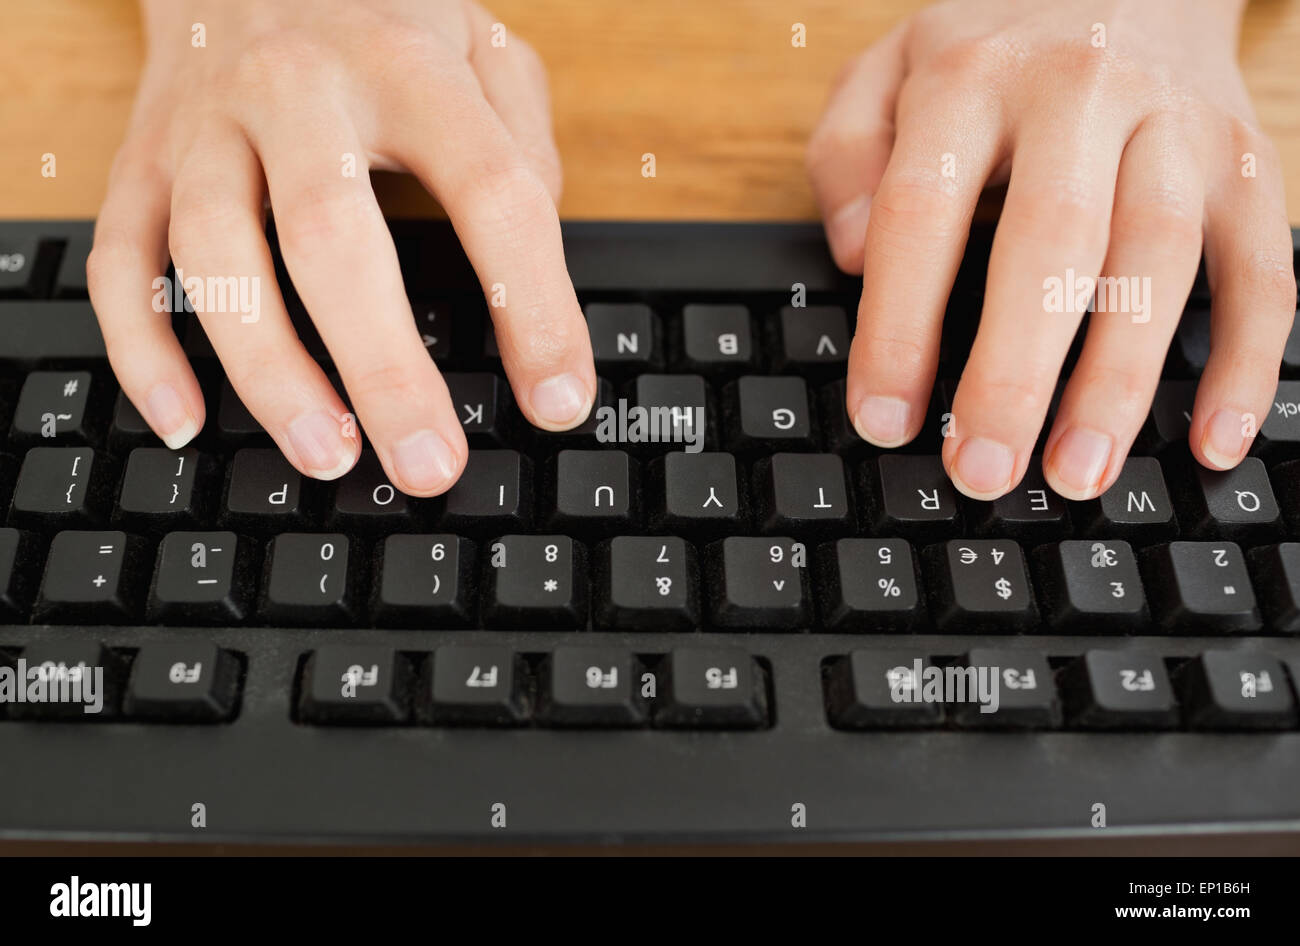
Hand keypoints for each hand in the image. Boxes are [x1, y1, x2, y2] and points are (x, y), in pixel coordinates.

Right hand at [89, 0, 595, 494]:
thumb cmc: (382, 17)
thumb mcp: (484, 48)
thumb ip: (523, 149)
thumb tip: (535, 281)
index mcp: (408, 65)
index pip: (490, 192)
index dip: (533, 306)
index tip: (558, 400)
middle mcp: (298, 89)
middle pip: (332, 238)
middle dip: (383, 369)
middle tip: (428, 465)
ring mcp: (205, 126)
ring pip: (214, 255)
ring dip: (267, 371)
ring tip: (327, 456)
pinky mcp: (141, 160)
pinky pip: (118, 258)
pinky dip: (141, 347)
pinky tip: (182, 418)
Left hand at [807, 0, 1295, 499]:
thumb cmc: (993, 45)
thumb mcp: (886, 69)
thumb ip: (847, 154)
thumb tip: (852, 256)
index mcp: (970, 80)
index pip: (922, 213)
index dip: (899, 326)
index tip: (884, 417)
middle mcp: (1078, 95)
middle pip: (1049, 243)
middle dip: (1014, 372)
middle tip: (981, 471)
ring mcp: (1173, 128)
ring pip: (1155, 259)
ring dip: (1119, 380)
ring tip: (1078, 474)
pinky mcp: (1244, 165)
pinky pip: (1263, 268)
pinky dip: (1244, 359)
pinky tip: (1212, 439)